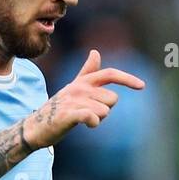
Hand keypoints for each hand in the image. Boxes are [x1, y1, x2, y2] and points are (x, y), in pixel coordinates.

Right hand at [23, 50, 144, 149]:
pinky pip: (94, 117)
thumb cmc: (58, 110)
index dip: (127, 79)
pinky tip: (86, 124)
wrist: (36, 127)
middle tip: (87, 114)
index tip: (142, 86)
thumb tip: (95, 52)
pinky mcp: (69, 113)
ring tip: (81, 120)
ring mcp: (74, 100)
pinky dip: (93, 123)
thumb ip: (86, 71)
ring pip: (105, 110)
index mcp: (83, 81)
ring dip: (97, 119)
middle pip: (112, 99)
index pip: (110, 74)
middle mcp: (80, 87)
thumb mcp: (73, 88)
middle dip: (105, 110)